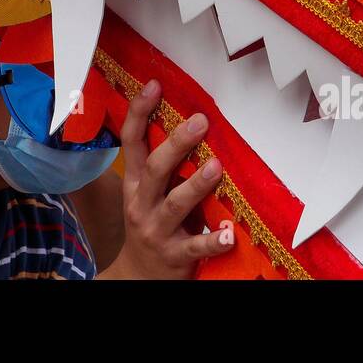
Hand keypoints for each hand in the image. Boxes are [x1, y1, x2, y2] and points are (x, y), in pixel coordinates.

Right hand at [100, 79, 231, 278]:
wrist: (139, 276)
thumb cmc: (152, 223)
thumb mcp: (146, 193)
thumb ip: (162, 165)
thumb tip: (190, 121)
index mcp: (135, 183)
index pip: (131, 141)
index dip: (139, 112)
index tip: (154, 85)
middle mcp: (141, 203)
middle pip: (155, 169)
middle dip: (176, 143)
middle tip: (200, 121)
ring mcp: (157, 230)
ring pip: (176, 204)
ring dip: (196, 185)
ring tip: (216, 167)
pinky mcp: (175, 256)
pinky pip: (196, 246)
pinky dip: (214, 239)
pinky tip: (230, 233)